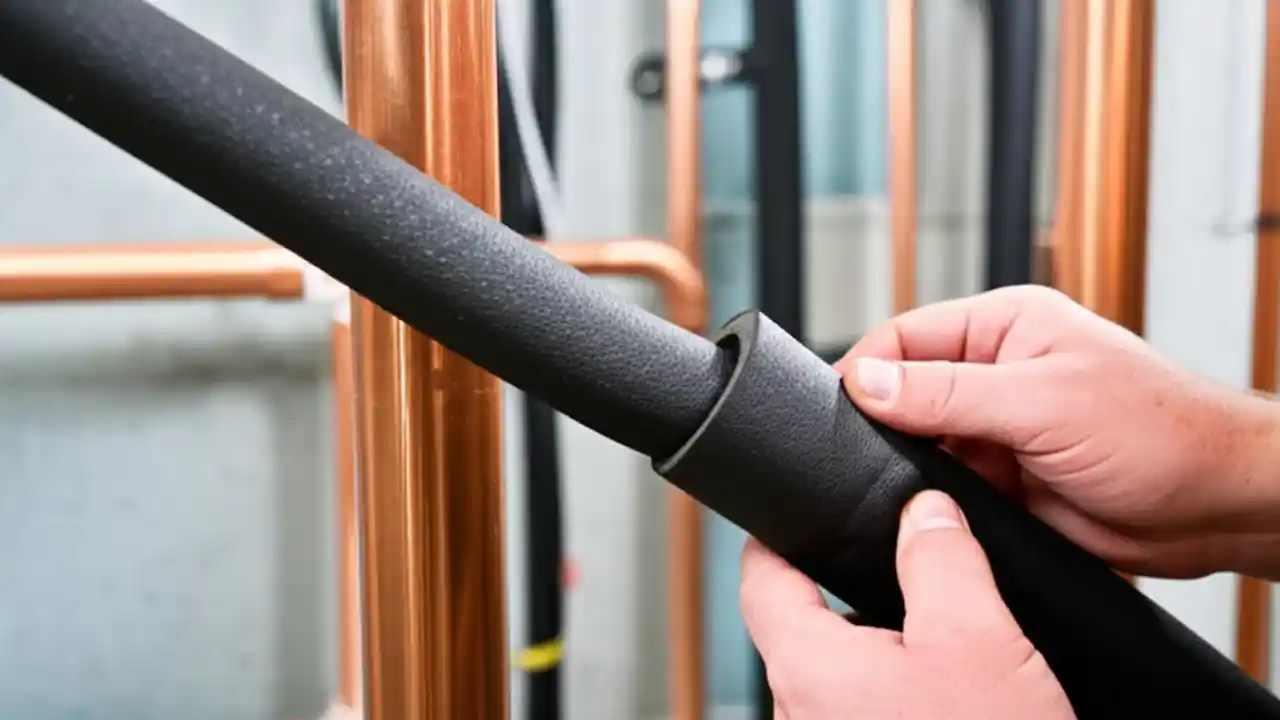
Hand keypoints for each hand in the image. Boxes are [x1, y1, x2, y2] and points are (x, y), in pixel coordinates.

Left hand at [741, 490, 1073, 718]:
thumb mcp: (978, 640)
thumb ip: (941, 560)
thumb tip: (924, 510)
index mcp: (808, 668)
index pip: (759, 580)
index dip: (776, 538)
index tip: (790, 516)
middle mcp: (800, 715)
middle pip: (802, 631)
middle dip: (849, 598)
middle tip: (897, 570)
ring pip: (836, 680)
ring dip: (877, 656)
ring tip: (934, 642)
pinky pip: (859, 716)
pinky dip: (892, 698)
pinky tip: (944, 700)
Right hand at [835, 285, 1279, 578]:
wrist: (1214, 508)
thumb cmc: (1160, 431)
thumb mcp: (1042, 401)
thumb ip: (948, 393)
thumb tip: (867, 381)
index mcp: (1005, 327)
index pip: (906, 336)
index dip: (865, 370)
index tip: (834, 408)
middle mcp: (995, 373)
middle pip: (906, 391)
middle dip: (882, 423)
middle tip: (857, 455)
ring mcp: (998, 429)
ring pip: (921, 444)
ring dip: (909, 466)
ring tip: (898, 486)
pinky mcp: (1003, 480)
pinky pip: (946, 486)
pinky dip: (932, 500)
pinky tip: (925, 512)